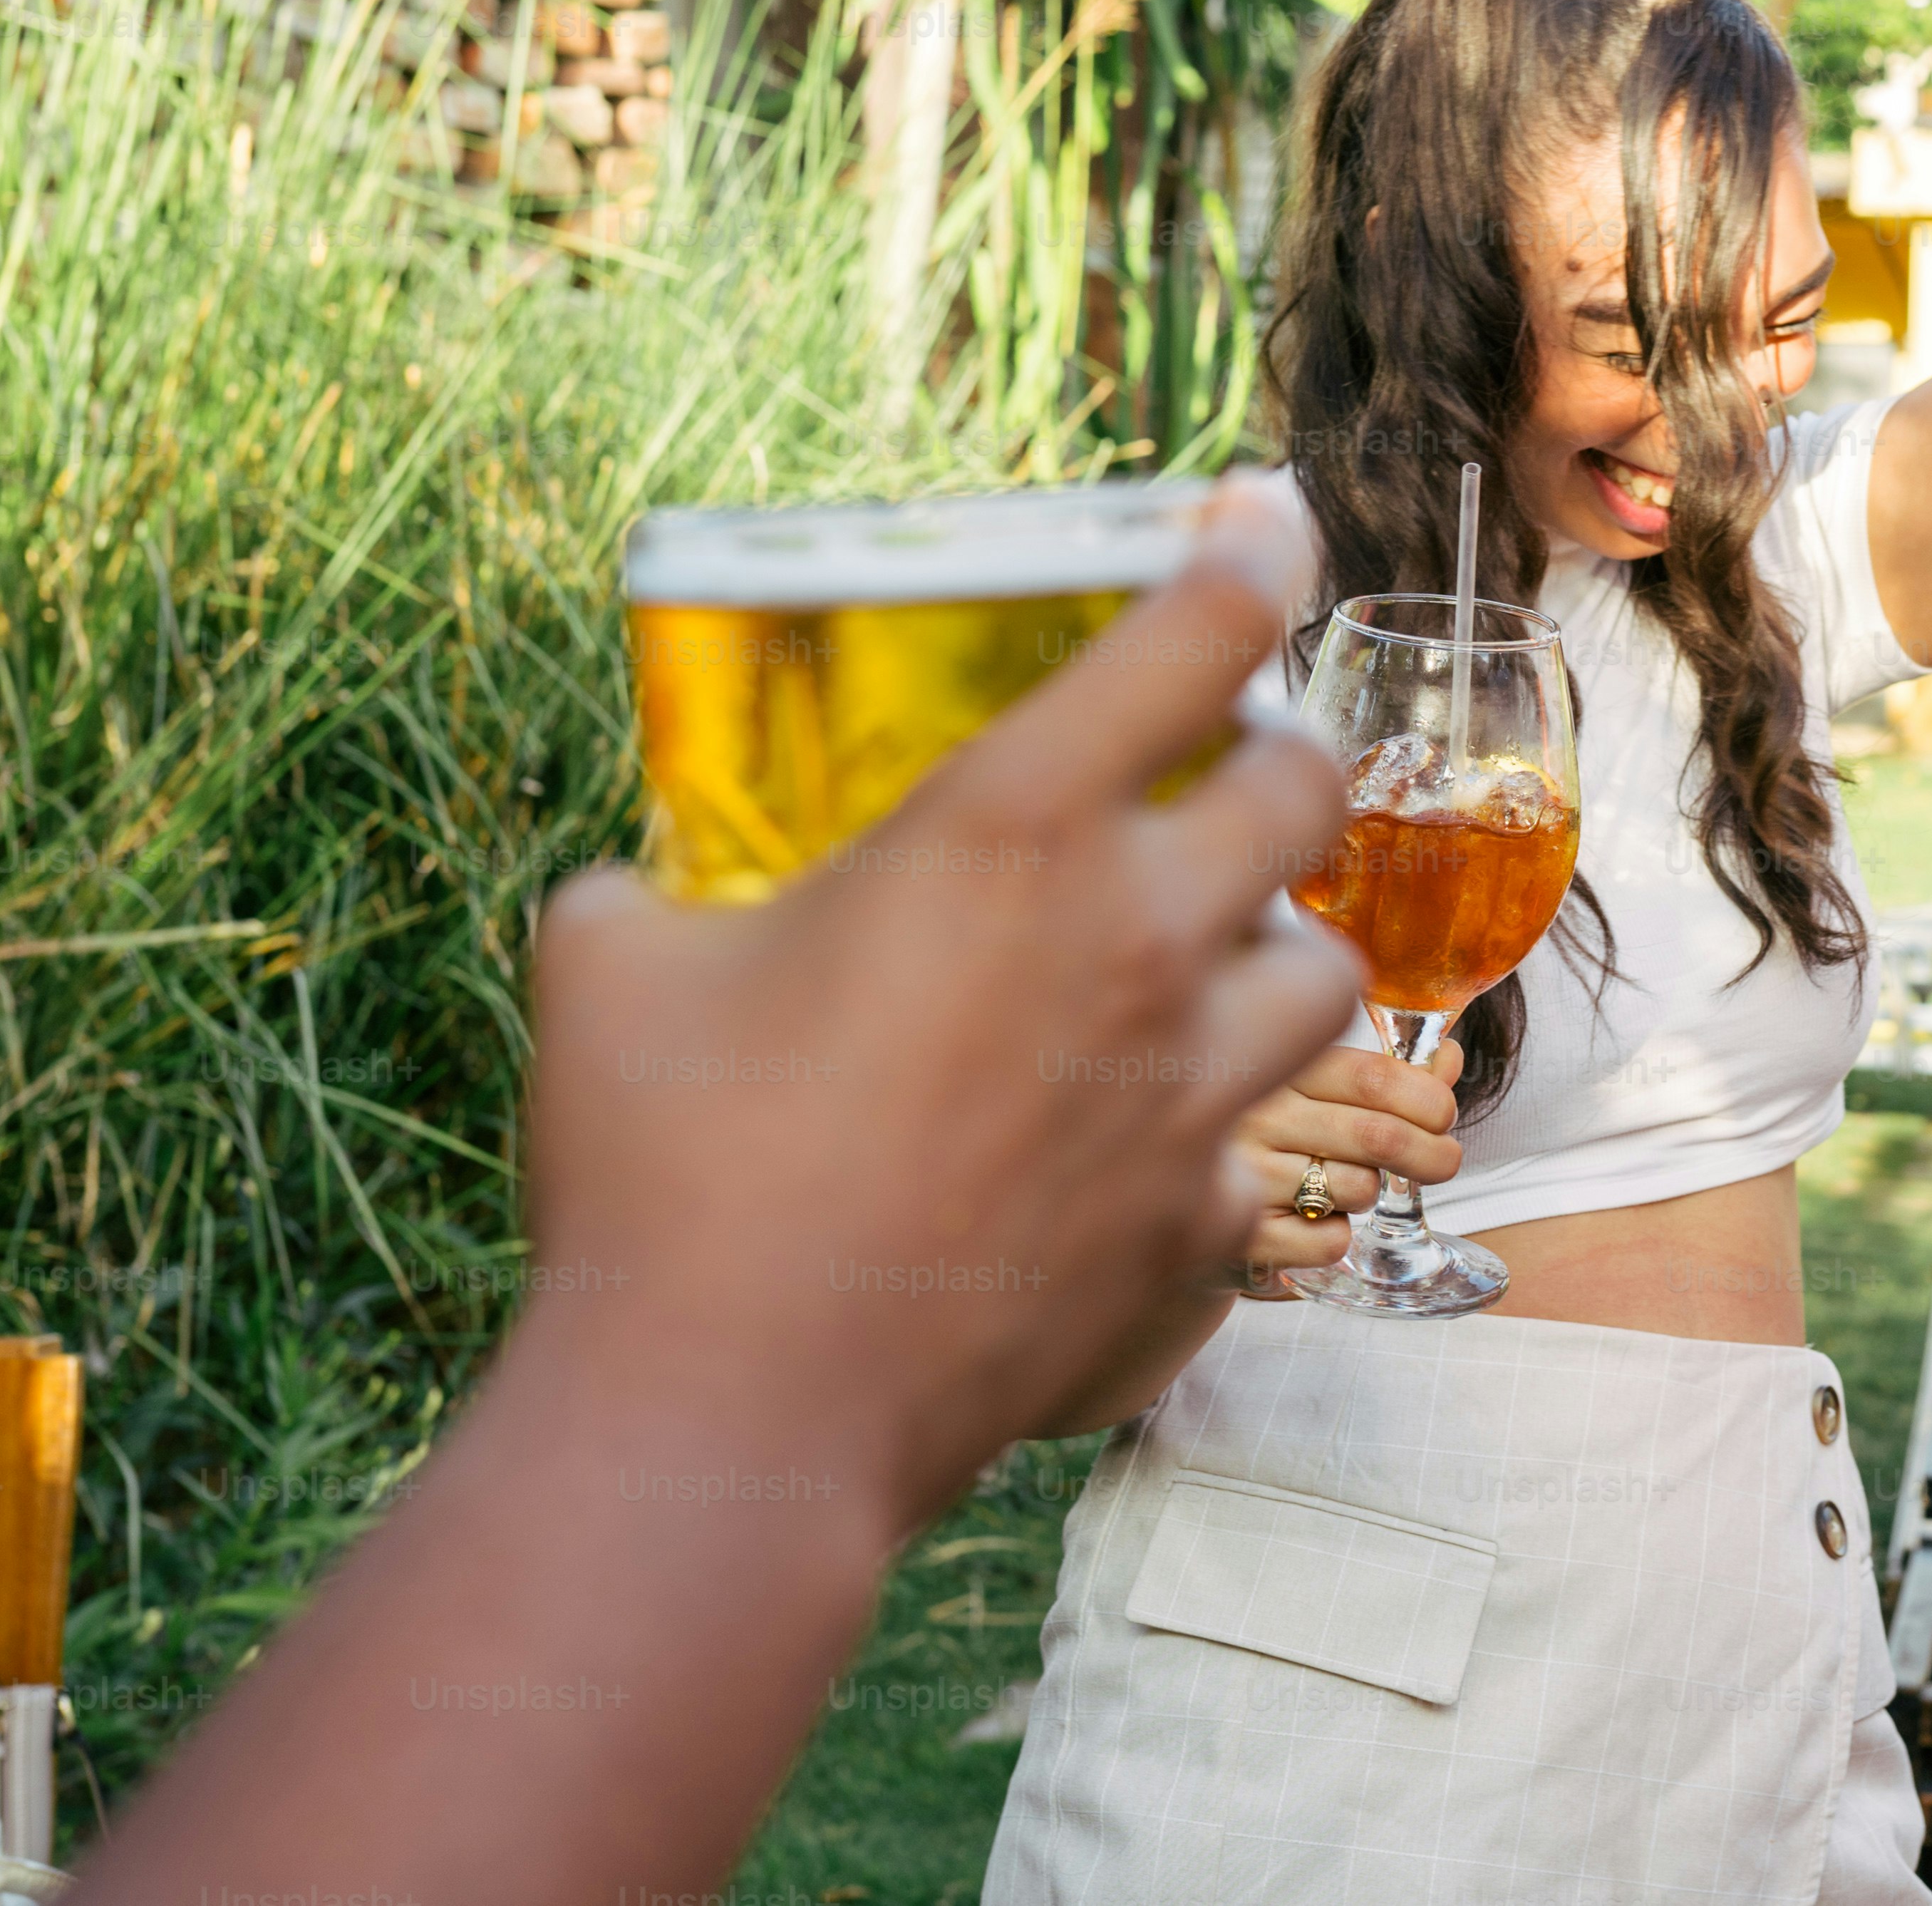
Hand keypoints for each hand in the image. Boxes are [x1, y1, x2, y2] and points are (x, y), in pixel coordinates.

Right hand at [512, 471, 1361, 1542]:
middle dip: (1279, 761)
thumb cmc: (660, 1175)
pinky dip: (1211, 1133)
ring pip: (1323, 973)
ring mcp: (1187, 1092)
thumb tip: (638, 891)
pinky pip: (1253, 1148)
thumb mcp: (608, 965)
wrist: (734, 1416)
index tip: (1264, 515)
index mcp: (1006, 832)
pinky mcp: (1196, 1227)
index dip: (1252, 550)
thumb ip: (651, 888)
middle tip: (1219, 773)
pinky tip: (1131, 1149)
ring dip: (1269, 947)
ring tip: (1192, 967)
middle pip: (1309, 791)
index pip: (1195, 633)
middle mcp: (1134, 939)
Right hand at [1233, 1033, 1464, 1279]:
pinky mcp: (1237, 1238)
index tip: (1445, 1115)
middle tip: (1444, 1161)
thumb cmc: (1270, 1141)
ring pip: (1355, 1189)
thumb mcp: (1318, 1094)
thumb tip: (1450, 1058)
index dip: (1426, 1097)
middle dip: (1429, 1153)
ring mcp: (1240, 1175)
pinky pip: (1328, 1241)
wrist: (1180, 1210)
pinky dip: (1338, 1236)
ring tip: (1337, 1187)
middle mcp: (1254, 1113)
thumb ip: (1386, 1075)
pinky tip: (1310, 1222)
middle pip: (1376, 1135)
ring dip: (1367, 1193)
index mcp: (1278, 1065)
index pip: (1371, 1075)